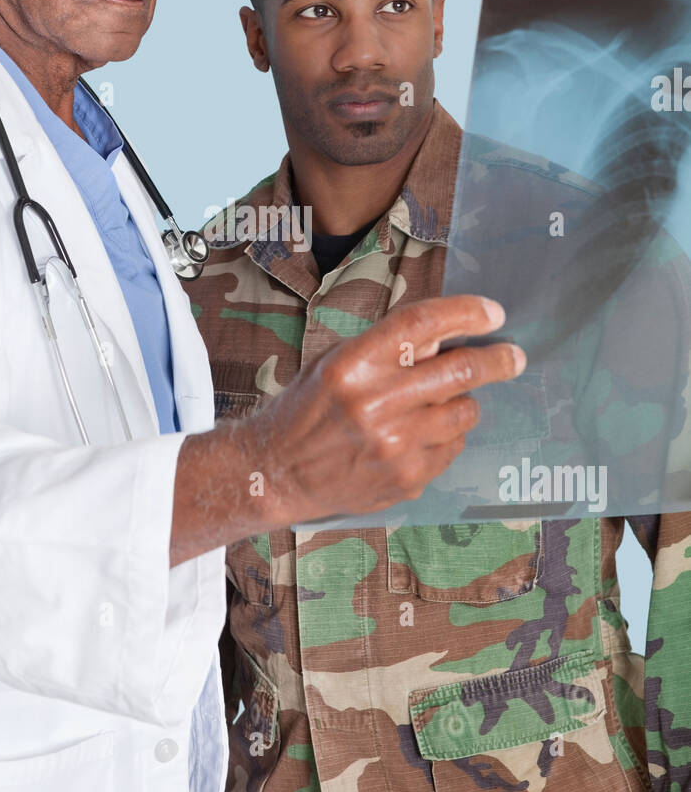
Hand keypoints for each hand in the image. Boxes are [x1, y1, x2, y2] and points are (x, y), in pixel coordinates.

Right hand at [246, 294, 523, 525]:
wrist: (276, 472)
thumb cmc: (308, 408)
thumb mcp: (337, 361)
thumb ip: (390, 348)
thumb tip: (449, 335)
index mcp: (354, 364)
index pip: (422, 323)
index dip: (466, 313)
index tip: (494, 312)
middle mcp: (376, 404)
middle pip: (460, 371)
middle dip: (498, 360)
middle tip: (514, 356)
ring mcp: (395, 446)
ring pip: (464, 412)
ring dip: (462, 402)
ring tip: (439, 404)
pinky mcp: (406, 479)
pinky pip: (451, 448)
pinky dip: (444, 437)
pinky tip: (417, 437)